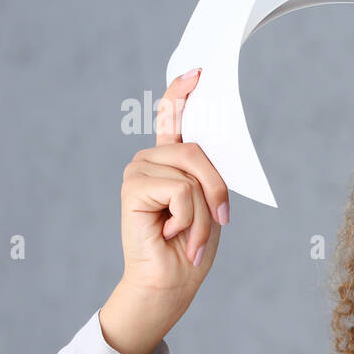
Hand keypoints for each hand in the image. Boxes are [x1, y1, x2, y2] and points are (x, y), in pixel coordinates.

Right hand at [119, 68, 229, 299]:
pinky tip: (172, 233)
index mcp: (170, 160)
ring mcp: (138, 170)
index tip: (199, 71)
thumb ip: (207, 173)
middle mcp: (150, 159)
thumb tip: (209, 146)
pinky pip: (181, 190)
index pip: (173, 117)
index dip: (183, 92)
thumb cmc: (192, 245)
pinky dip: (188, 218)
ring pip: (192, 174)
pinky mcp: (133, 187)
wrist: (171, 281)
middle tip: (220, 219)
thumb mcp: (210, 203)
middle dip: (216, 188)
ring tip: (188, 233)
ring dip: (203, 211)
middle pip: (197, 151)